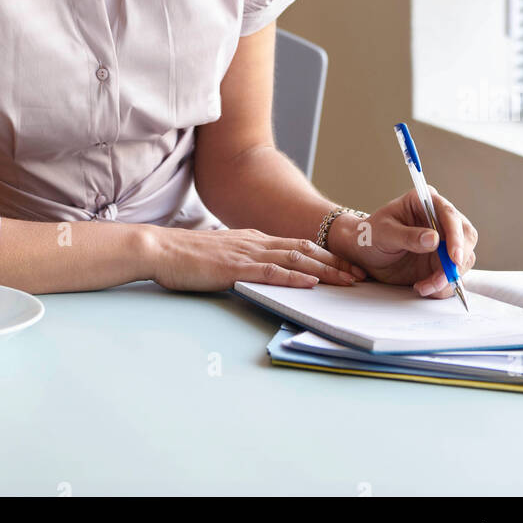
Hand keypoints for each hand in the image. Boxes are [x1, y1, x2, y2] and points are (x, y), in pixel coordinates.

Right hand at [149, 225, 369, 293]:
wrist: (160, 249)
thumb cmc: (187, 257)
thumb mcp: (223, 255)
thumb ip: (244, 260)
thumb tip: (263, 271)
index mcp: (254, 238)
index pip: (299, 245)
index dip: (327, 255)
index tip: (349, 266)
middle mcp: (256, 240)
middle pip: (306, 249)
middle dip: (337, 262)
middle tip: (361, 274)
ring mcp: (246, 252)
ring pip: (296, 258)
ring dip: (325, 270)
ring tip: (348, 280)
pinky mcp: (235, 267)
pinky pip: (271, 271)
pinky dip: (294, 277)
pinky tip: (311, 283)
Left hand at [326, 189, 477, 297]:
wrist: (364, 253)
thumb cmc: (370, 235)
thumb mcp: (383, 233)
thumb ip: (408, 236)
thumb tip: (434, 239)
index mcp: (425, 202)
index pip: (450, 215)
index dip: (456, 236)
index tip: (454, 257)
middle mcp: (439, 220)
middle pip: (466, 237)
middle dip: (457, 260)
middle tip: (443, 278)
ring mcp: (444, 241)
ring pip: (462, 259)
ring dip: (447, 277)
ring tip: (423, 285)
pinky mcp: (442, 261)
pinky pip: (453, 275)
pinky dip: (442, 286)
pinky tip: (423, 286)